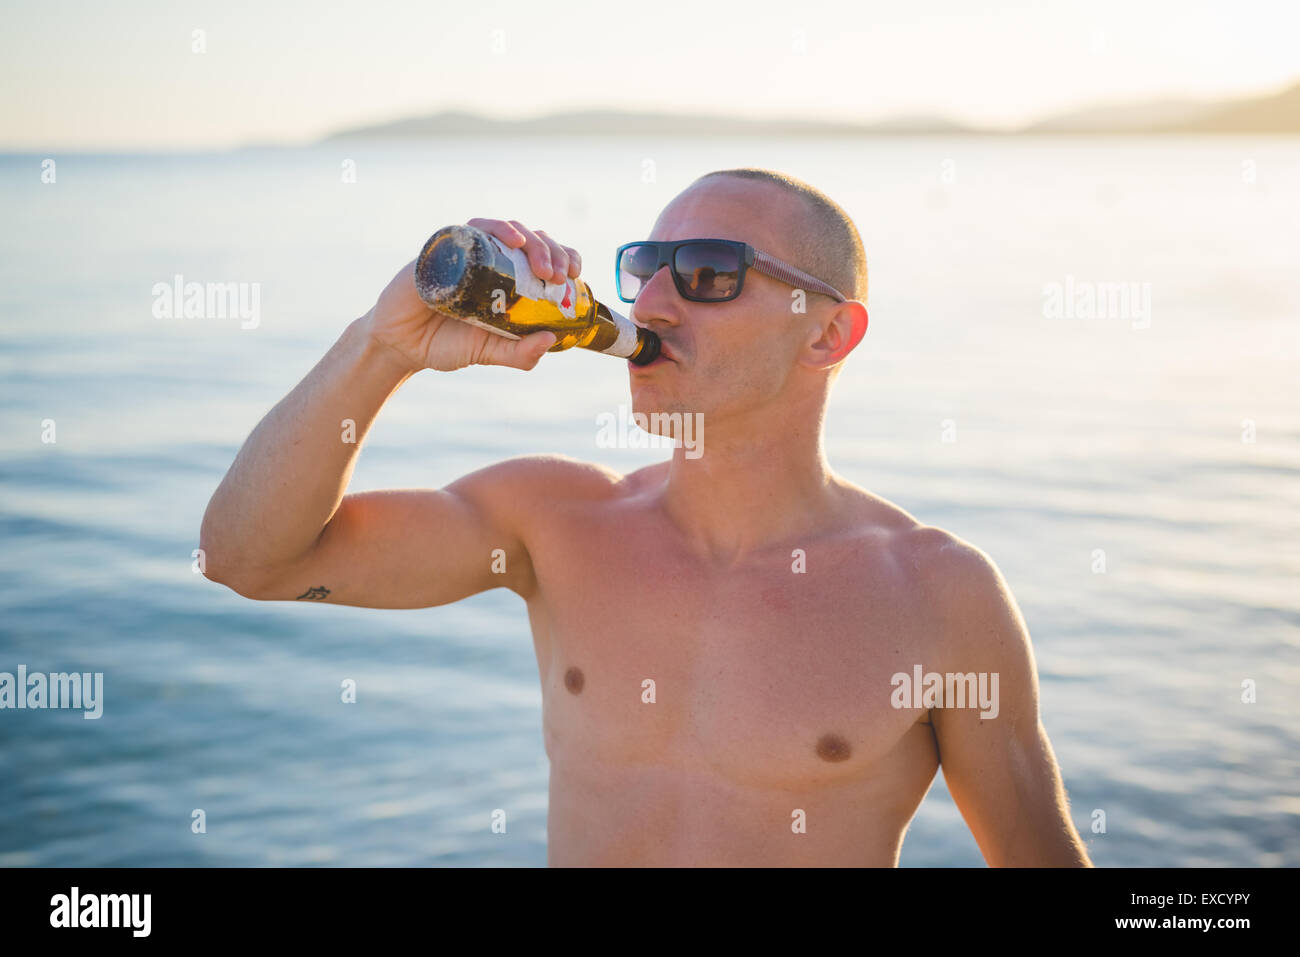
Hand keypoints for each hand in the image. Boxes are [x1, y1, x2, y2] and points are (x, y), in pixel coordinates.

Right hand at [363, 219, 583, 372]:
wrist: (401, 344)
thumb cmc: (447, 344)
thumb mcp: (491, 353)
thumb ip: (520, 353)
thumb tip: (551, 340)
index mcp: (509, 280)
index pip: (546, 258)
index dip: (565, 257)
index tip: (575, 275)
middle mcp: (492, 260)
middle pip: (532, 240)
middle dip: (554, 252)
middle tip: (561, 276)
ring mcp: (469, 250)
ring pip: (509, 229)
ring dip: (533, 242)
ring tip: (544, 268)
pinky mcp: (445, 246)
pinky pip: (474, 227)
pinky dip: (498, 229)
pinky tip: (513, 240)